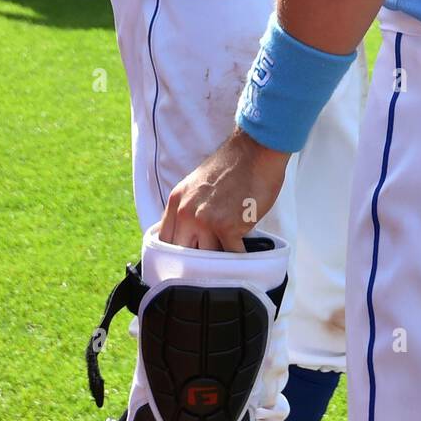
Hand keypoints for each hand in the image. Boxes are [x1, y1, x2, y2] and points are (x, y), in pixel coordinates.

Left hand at [159, 128, 289, 251]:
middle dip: (196, 264)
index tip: (186, 264)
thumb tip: (189, 236)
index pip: (165, 242)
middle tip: (208, 269)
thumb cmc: (233, 166)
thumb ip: (188, 209)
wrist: (256, 151)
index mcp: (176, 201)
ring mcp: (206, 221)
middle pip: (183, 254)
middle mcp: (186, 213)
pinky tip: (244, 256)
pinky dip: (239, 259)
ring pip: (207, 258)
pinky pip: (231, 255)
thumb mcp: (197, 185)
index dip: (175, 257)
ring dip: (219, 263)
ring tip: (227, 264)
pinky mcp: (228, 227)